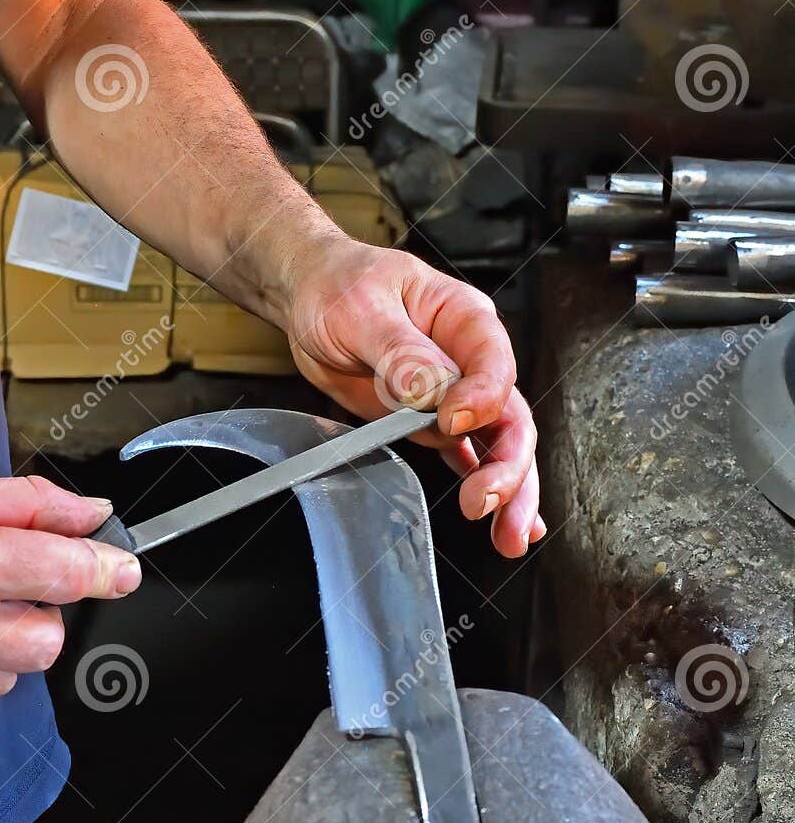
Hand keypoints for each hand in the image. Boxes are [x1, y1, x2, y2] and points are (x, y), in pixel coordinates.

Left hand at [284, 241, 544, 559]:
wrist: (312, 296)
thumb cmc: (340, 286)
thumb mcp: (363, 310)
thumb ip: (400, 352)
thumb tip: (429, 389)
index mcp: (463, 319)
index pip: (492, 364)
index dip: (480, 399)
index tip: (452, 422)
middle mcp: (468, 358)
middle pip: (508, 416)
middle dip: (509, 466)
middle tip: (488, 504)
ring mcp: (454, 393)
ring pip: (496, 444)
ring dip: (505, 491)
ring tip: (506, 536)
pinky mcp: (433, 419)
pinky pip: (469, 454)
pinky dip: (486, 485)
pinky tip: (502, 521)